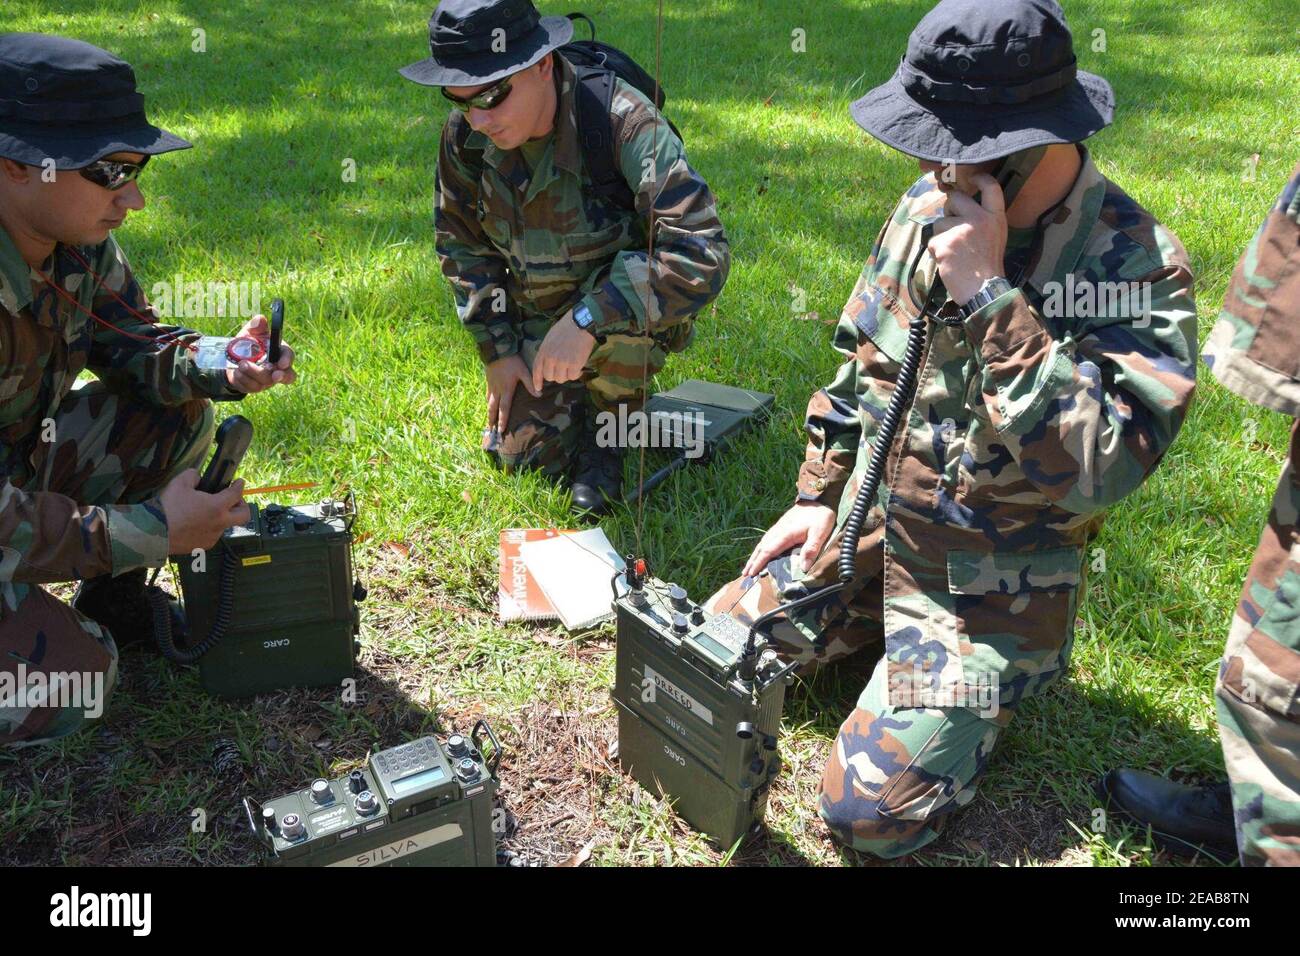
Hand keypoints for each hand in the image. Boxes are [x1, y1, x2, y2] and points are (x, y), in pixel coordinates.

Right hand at [160, 468, 250, 554]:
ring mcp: (213, 537)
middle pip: (244, 516)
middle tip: (233, 500)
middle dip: (242, 505)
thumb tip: (197, 477)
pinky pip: (212, 534)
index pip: (236, 494)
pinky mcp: (204, 546)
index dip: (239, 486)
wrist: (153, 532)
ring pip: (226, 525)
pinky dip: (210, 527)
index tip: (240, 482)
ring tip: (206, 511)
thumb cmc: (168, 506)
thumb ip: (192, 476)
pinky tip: (197, 523)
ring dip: (222, 517)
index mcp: (217, 507)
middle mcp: (220, 523)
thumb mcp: (179, 483)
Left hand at [224, 314, 296, 393]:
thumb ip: (256, 326)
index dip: (287, 360)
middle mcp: (277, 368)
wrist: (233, 358)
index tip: (281, 363)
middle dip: (281, 376)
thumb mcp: (250, 332)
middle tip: (274, 376)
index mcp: (279, 353)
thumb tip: (260, 319)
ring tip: (241, 364)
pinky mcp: (255, 387)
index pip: (289, 356)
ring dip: (253, 374)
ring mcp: (267, 380)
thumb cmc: (248, 343)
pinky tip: (236, 371)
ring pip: (265, 382)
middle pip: (287, 376)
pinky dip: (243, 379)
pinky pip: (252, 387)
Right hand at [485, 353, 539, 434]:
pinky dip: (487, 402)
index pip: (504, 409)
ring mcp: (491, 386)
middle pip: (493, 409)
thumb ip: (530, 384)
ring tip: (488, 421)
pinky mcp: (488, 381)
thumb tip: (539, 395)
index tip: (501, 430)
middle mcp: (497, 391)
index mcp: (506, 390)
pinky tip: (488, 404)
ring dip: (489, 413)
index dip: (503, 420)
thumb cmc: (511, 361)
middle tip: (491, 431)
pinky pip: (487, 395)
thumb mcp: (523, 371)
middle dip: (492, 420)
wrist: (496, 350)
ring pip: (489, 403)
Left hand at [531, 313, 595, 393]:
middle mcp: (551, 358)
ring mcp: (562, 362)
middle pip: (550, 377)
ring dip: (567, 375)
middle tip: (564, 369)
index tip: (538, 388)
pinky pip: (573, 376)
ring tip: (572, 366)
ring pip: (561, 379)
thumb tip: (547, 364)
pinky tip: (579, 367)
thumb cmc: (566, 328)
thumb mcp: (550, 338)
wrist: (580, 323)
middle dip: (556, 375)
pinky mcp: (574, 364)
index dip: (537, 381)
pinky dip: (577, 374)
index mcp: (543, 351)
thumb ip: (546, 351)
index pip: (537, 369)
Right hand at [743, 502, 836, 577]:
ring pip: (762, 543)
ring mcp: (778, 527)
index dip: (759, 563)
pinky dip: (760, 548)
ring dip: (754, 555)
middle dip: (753, 562)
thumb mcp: (820, 533)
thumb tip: (803, 568)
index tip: (751, 573)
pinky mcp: (780, 525)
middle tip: (745, 575)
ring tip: (748, 567)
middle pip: (761, 548)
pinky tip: (759, 552)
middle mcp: (778, 531)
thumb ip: (811, 549)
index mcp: (786, 534)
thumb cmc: (820, 516)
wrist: (817, 498)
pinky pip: (766, 539)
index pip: (768, 551)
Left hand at [927, 172, 1007, 304]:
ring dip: (942, 236)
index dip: (980, 178)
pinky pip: (933, 240)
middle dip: (949, 209)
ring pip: (939, 222)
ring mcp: (960, 230)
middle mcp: (979, 219)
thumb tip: (959, 209)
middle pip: (954, 199)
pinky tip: (948, 261)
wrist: (983, 290)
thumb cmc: (987, 266)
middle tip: (953, 227)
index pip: (991, 188)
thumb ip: (982, 219)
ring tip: (954, 253)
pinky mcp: (944, 242)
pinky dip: (937, 251)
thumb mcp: (996, 236)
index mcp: (995, 217)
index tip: (973, 176)